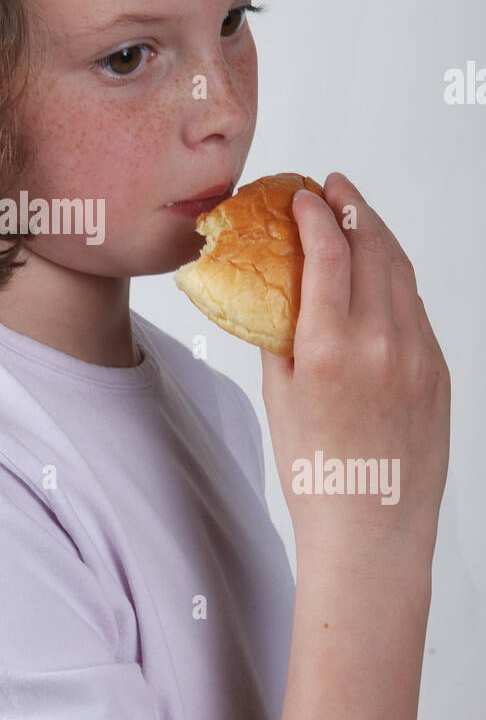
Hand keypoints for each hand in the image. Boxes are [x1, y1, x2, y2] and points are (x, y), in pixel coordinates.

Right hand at [260, 173, 449, 569]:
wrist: (373, 532)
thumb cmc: (317, 475)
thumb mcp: (280, 398)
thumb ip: (283, 336)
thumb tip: (284, 291)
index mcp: (331, 347)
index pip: (329, 252)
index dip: (315, 213)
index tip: (303, 196)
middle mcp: (381, 342)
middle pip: (372, 247)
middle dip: (352, 208)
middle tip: (334, 187)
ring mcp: (419, 355)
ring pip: (402, 273)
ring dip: (378, 236)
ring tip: (358, 217)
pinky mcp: (440, 371)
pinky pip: (417, 310)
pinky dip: (396, 280)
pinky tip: (380, 277)